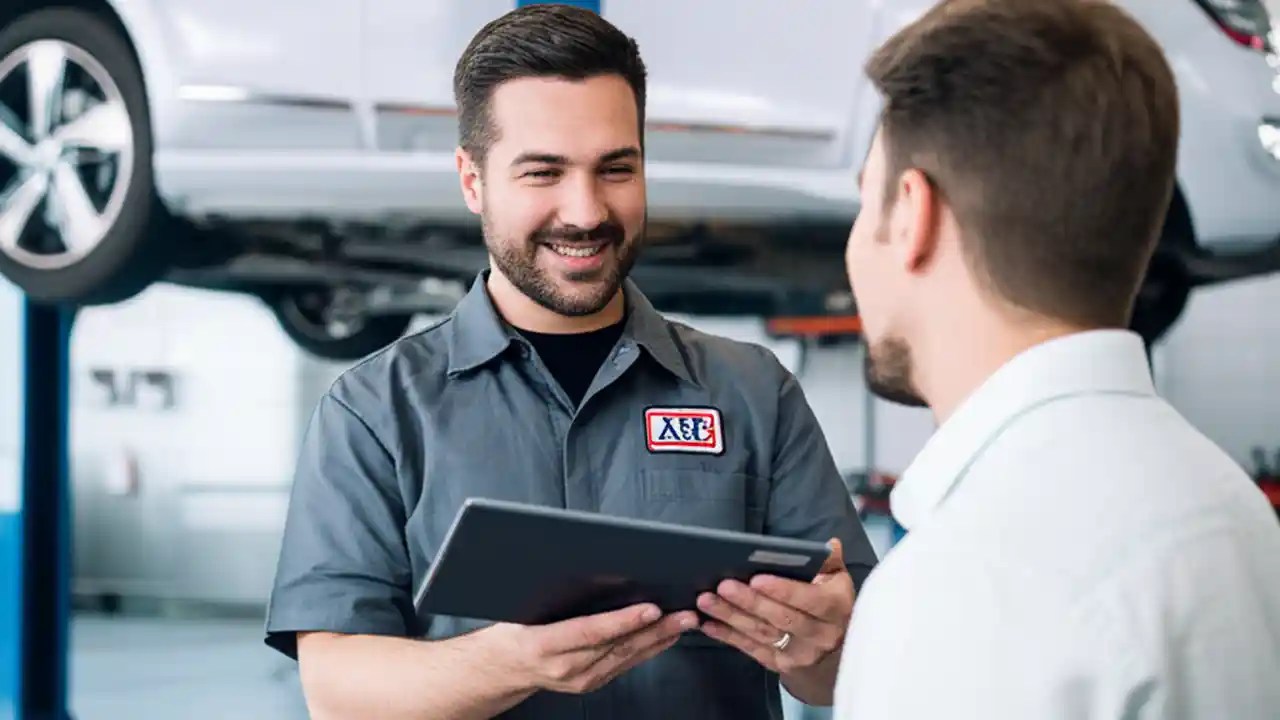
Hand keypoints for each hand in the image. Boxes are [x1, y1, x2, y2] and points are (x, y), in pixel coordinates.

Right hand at [488, 603, 698, 694]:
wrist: (503, 668)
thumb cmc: (514, 630)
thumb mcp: (525, 606)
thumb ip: (556, 592)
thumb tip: (591, 566)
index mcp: (545, 645)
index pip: (591, 632)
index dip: (623, 621)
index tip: (650, 608)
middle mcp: (565, 667)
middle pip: (617, 645)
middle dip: (656, 628)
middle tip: (683, 612)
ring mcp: (580, 680)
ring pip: (627, 656)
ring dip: (660, 638)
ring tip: (684, 621)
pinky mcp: (591, 684)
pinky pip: (625, 665)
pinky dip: (649, 649)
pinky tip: (666, 636)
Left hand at [698, 538, 853, 674]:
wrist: (834, 645)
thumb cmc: (830, 601)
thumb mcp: (837, 578)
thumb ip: (830, 561)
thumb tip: (830, 544)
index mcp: (836, 608)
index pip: (809, 600)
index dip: (783, 591)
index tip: (757, 579)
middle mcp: (820, 635)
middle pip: (781, 618)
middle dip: (750, 601)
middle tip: (722, 585)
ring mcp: (799, 654)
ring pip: (761, 633)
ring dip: (731, 616)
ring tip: (706, 600)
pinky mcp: (780, 664)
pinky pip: (751, 649)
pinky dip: (727, 636)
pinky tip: (708, 623)